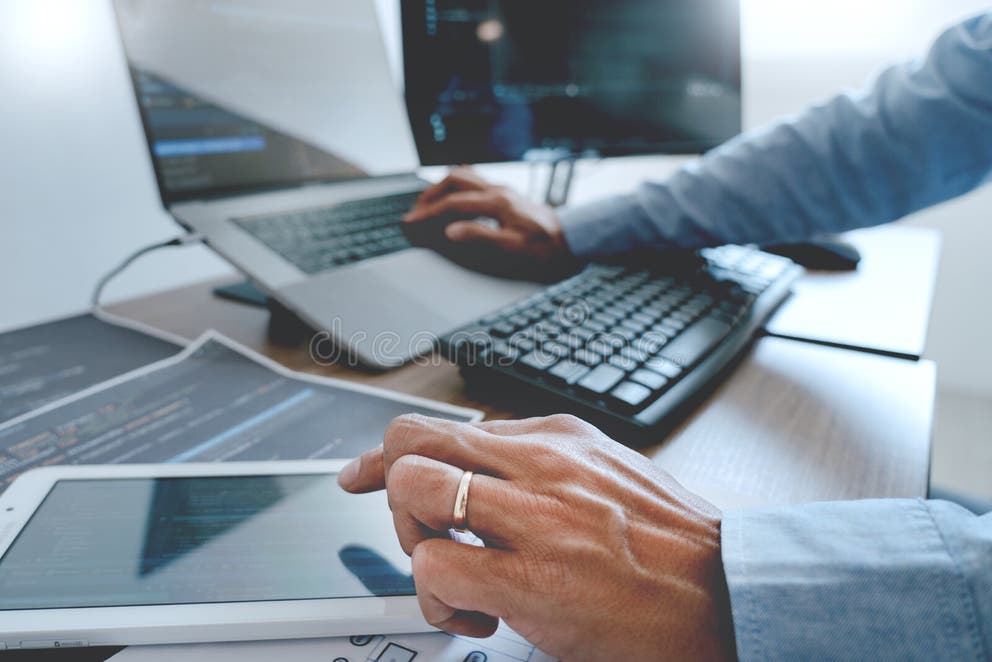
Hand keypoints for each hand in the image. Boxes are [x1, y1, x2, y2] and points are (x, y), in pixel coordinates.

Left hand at [339, 414, 735, 661]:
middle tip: (419, 533)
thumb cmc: (672, 543)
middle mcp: (539, 464)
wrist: (729, 594)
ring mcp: (534, 518)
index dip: (388, 453)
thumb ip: (541, 465)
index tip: (364, 473)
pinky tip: (474, 616)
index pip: (444, 426)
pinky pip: (434, 570)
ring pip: (412, 491)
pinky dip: (435, 599)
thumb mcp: (606, 473)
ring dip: (410, 540)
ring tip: (450, 572)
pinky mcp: (533, 579)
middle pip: (412, 442)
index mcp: (555, 438)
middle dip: (392, 490)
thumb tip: (477, 468)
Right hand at [404, 168, 575, 274]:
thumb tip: (450, 231)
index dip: (428, 213)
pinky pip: (475, 181)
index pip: (453, 203)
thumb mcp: (513, 248)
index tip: (410, 224)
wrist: (573, 239)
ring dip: (442, 187)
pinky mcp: (507, 194)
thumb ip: (481, 237)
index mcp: (497, 202)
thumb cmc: (546, 247)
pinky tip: (453, 198)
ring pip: (464, 176)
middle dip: (429, 194)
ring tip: (428, 204)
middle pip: (454, 180)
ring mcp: (503, 189)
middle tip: (414, 212)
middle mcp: (499, 190)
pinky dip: (457, 186)